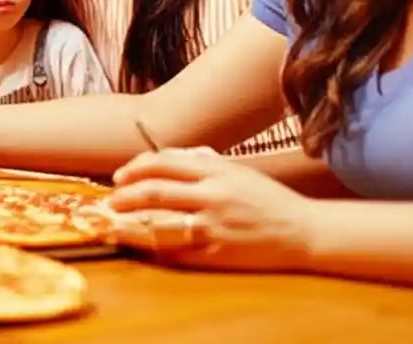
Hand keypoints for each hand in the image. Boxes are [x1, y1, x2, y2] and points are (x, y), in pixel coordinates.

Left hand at [107, 148, 314, 272]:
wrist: (303, 231)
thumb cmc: (267, 198)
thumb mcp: (237, 170)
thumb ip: (201, 162)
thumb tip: (162, 159)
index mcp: (217, 170)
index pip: (163, 163)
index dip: (134, 168)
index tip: (118, 177)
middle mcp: (213, 195)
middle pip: (154, 192)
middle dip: (124, 196)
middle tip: (109, 201)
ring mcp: (215, 226)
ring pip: (159, 223)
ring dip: (130, 224)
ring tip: (114, 224)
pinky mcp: (217, 253)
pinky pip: (176, 251)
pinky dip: (154, 248)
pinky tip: (141, 246)